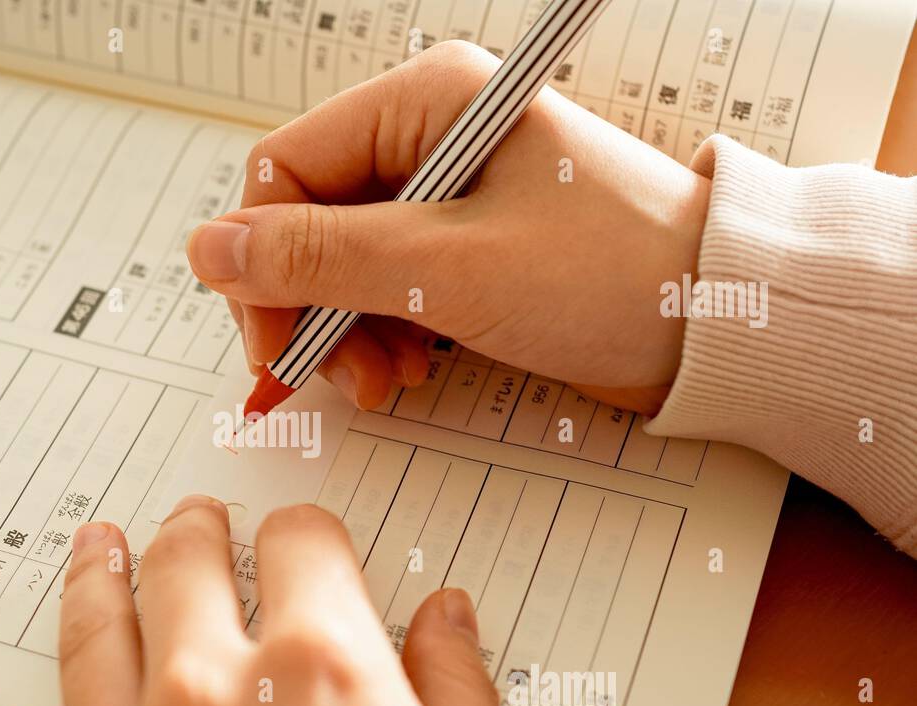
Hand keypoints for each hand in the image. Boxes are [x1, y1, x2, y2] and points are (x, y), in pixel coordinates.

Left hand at [0, 495, 526, 705]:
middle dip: (196, 531)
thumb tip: (447, 620)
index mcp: (321, 668)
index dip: (312, 535)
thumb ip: (458, 692)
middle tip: (197, 520)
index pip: (303, 543)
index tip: (313, 546)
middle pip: (185, 562)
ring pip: (91, 631)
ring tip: (93, 547)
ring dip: (90, 578)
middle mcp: (212, 694)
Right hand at [185, 40, 710, 414]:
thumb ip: (318, 259)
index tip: (270, 345)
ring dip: (345, 331)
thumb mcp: (446, 269)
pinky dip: (384, 334)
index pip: (287, 170)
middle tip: (330, 377)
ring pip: (343, 262)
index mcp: (425, 102)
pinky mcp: (468, 247)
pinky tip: (410, 367)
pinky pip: (389, 286)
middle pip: (310, 221)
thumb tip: (209, 248)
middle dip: (309, 307)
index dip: (262, 262)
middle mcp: (430, 137)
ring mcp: (449, 195)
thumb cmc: (611, 274)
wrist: (720, 324)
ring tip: (384, 380)